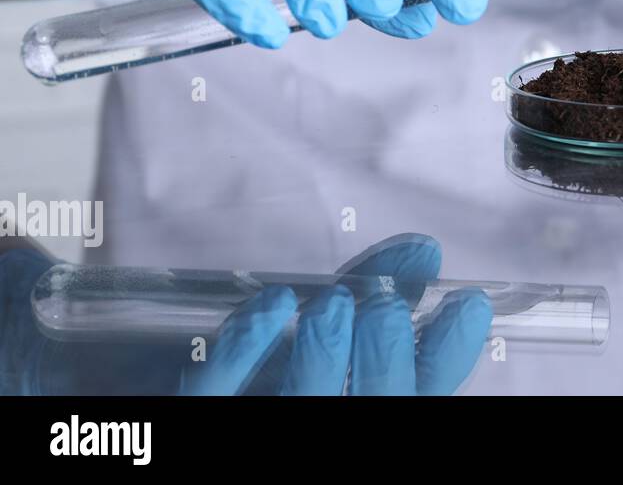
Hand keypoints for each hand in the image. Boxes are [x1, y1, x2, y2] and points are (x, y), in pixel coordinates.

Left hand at [0, 234, 490, 395]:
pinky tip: (273, 304)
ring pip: (304, 415)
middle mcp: (309, 436)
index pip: (416, 405)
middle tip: (380, 302)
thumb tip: (423, 249)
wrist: (92, 379)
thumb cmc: (232, 363)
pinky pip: (212, 399)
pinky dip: (246, 350)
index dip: (445, 360)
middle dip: (384, 358)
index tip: (467, 304)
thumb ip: (370, 291)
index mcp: (344, 414)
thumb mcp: (309, 328)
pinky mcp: (184, 431)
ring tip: (336, 302)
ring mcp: (250, 436)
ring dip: (325, 357)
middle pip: (369, 417)